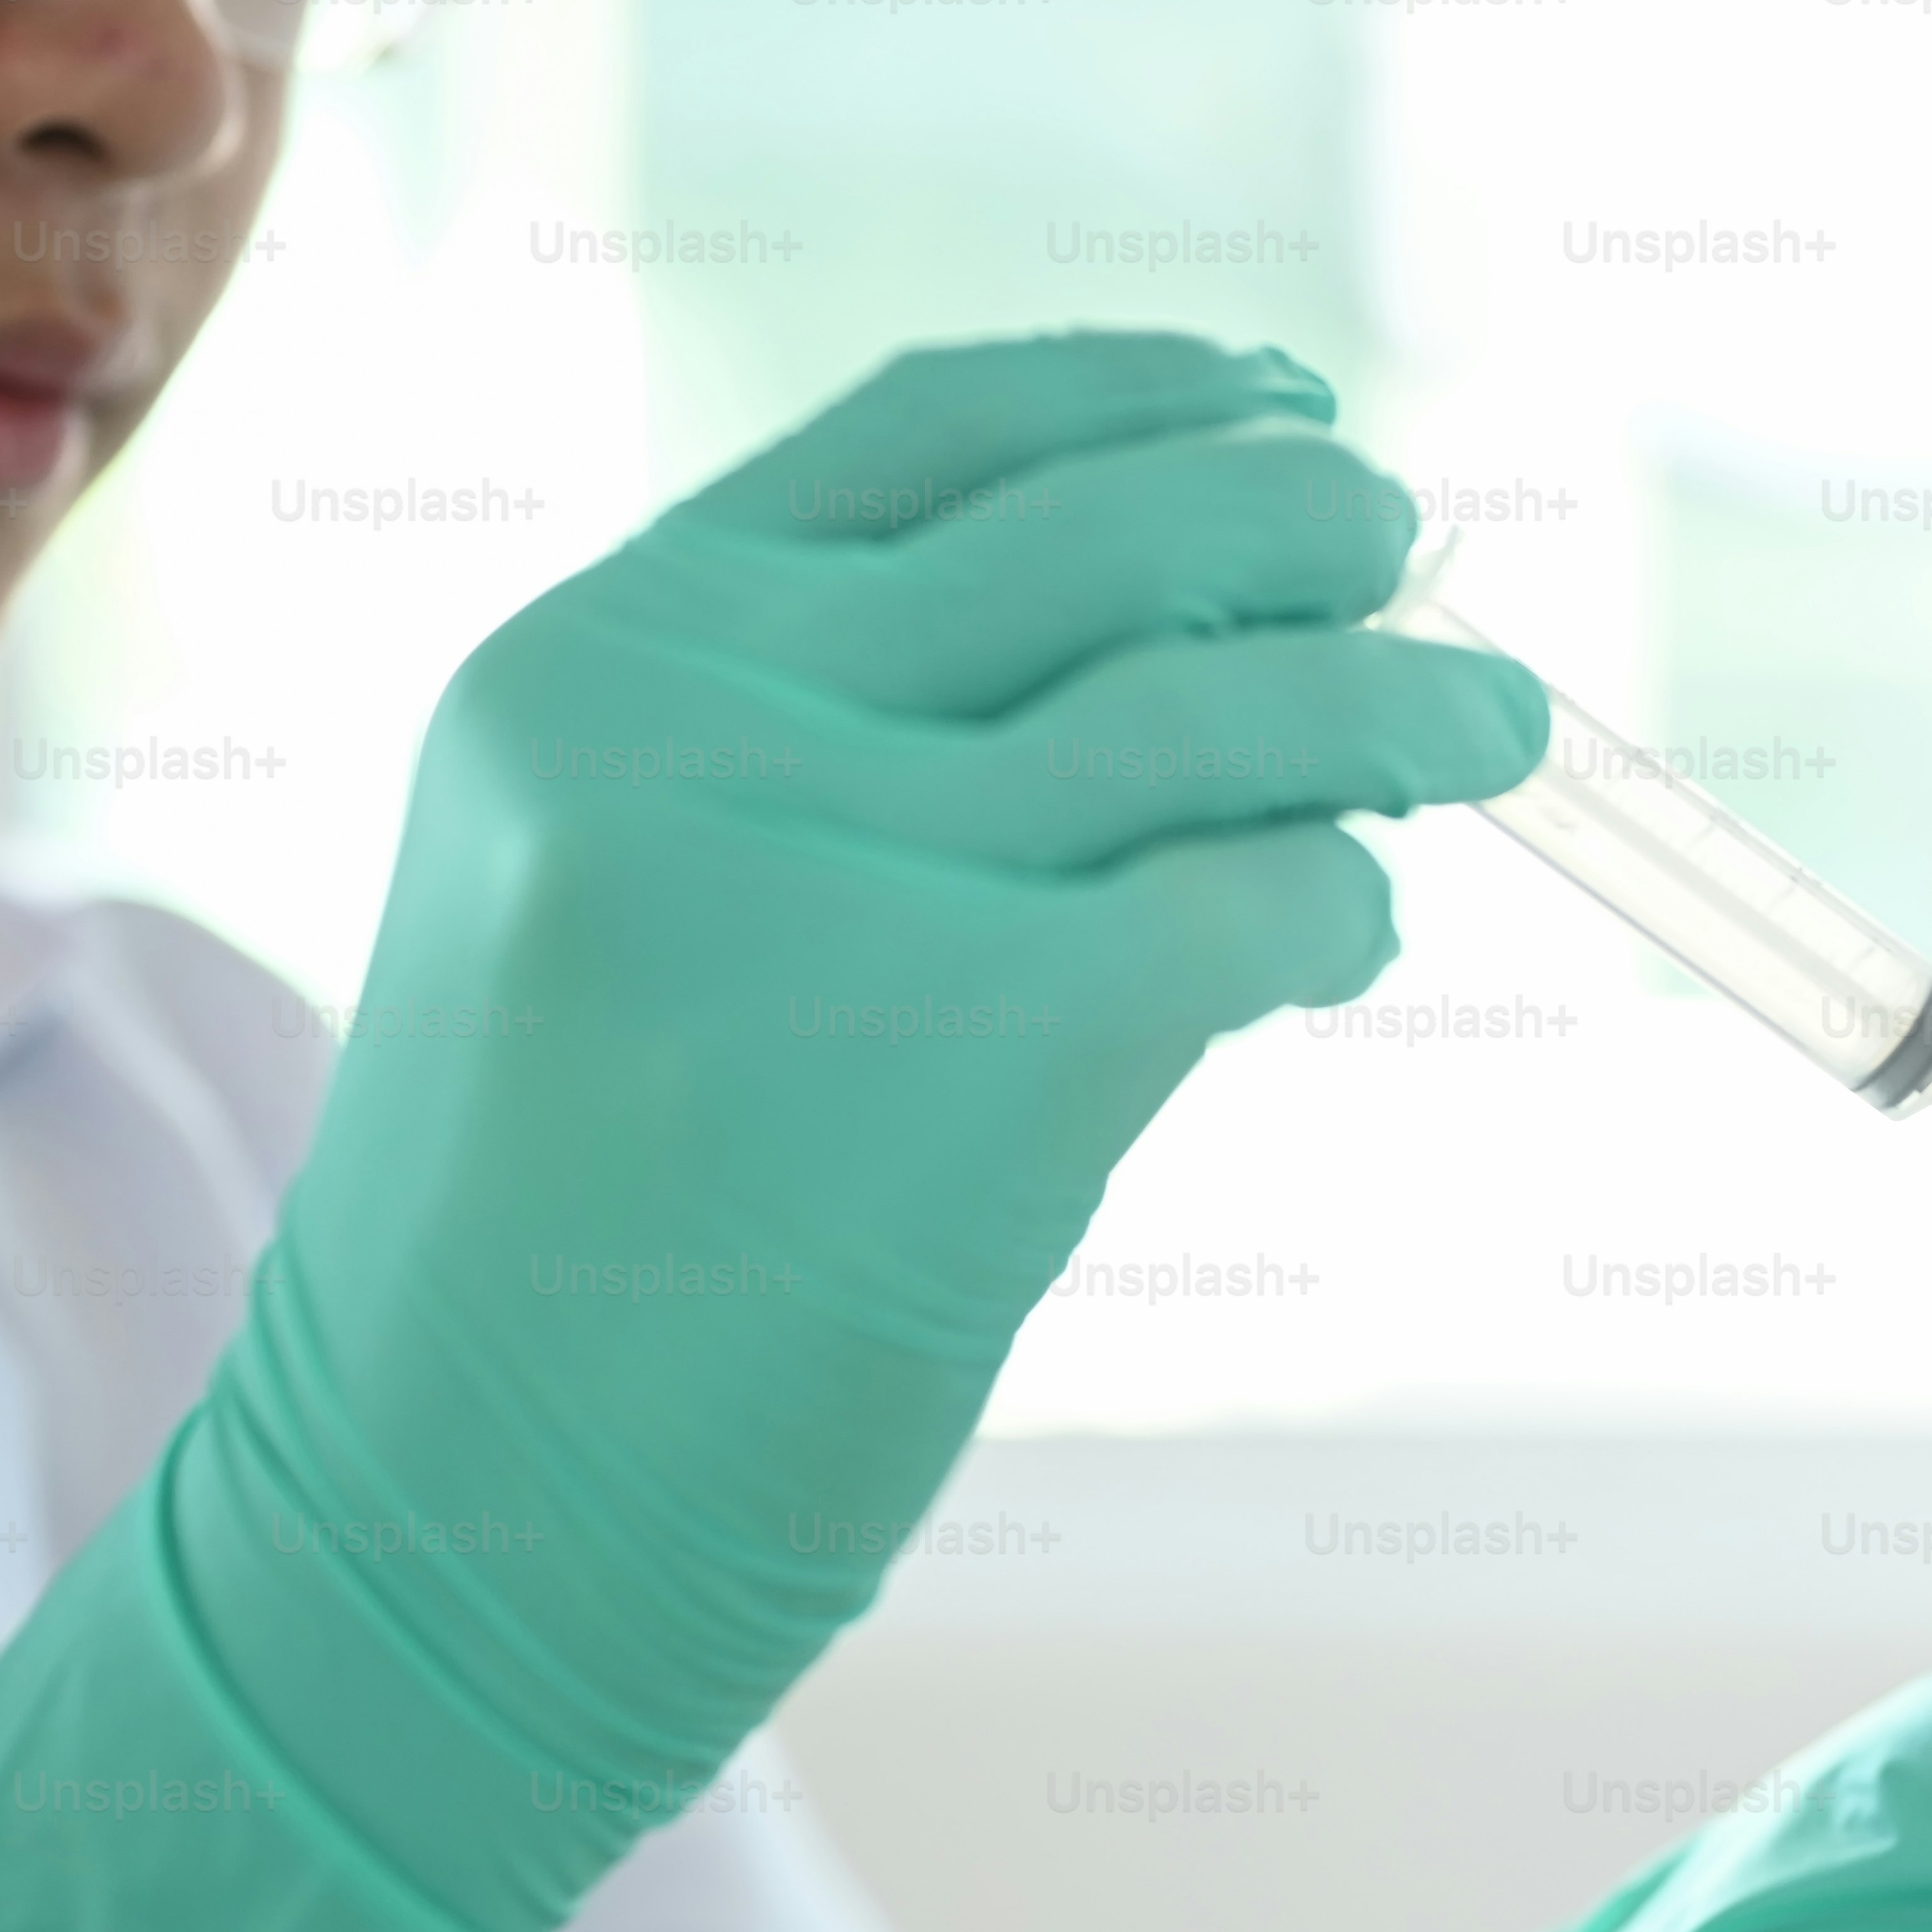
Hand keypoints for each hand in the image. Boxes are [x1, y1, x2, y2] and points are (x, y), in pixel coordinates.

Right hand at [0, 335, 1543, 1931]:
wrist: (436, 1533)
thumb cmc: (545, 1260)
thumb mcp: (593, 910)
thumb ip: (798, 757)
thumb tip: (1162, 660)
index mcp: (597, 662)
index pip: (928, 433)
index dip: (1142, 398)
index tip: (1277, 406)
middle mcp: (699, 728)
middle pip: (1108, 539)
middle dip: (1309, 529)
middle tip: (1422, 557)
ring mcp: (839, 879)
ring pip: (1222, 713)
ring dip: (1400, 713)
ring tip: (1495, 730)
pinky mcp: (986, 1046)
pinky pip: (1252, 906)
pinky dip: (1338, 909)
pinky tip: (1342, 945)